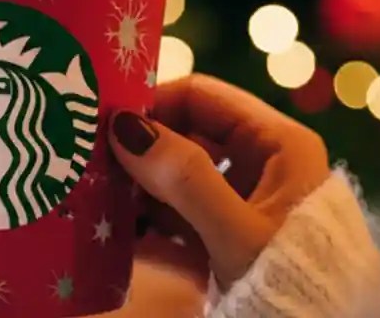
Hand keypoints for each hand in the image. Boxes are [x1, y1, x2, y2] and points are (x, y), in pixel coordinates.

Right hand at [109, 74, 329, 287]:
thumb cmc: (288, 281)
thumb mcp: (236, 231)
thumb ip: (184, 178)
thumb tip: (124, 127)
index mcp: (279, 145)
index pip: (202, 97)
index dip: (152, 103)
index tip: (103, 123)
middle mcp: (262, 166)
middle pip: (185, 137)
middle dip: (138, 150)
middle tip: (90, 161)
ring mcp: (245, 203)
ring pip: (178, 179)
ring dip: (138, 189)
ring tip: (95, 197)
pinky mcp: (229, 238)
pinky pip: (181, 217)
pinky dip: (149, 224)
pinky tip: (116, 234)